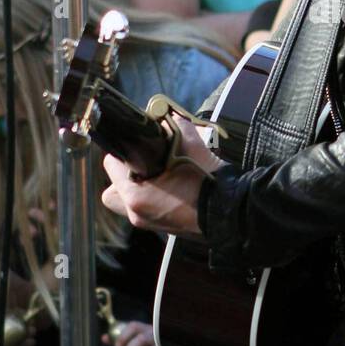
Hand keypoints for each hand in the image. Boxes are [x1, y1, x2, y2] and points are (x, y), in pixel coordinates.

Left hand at [101, 112, 219, 236]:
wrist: (233, 212)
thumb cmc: (209, 183)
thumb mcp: (193, 148)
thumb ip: (178, 128)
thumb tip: (171, 117)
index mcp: (136, 195)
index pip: (111, 165)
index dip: (124, 150)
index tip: (139, 144)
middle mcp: (137, 213)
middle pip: (112, 192)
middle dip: (123, 177)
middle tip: (142, 164)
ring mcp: (149, 224)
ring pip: (128, 204)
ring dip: (136, 189)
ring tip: (156, 176)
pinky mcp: (163, 229)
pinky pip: (145, 211)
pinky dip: (151, 199)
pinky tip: (169, 188)